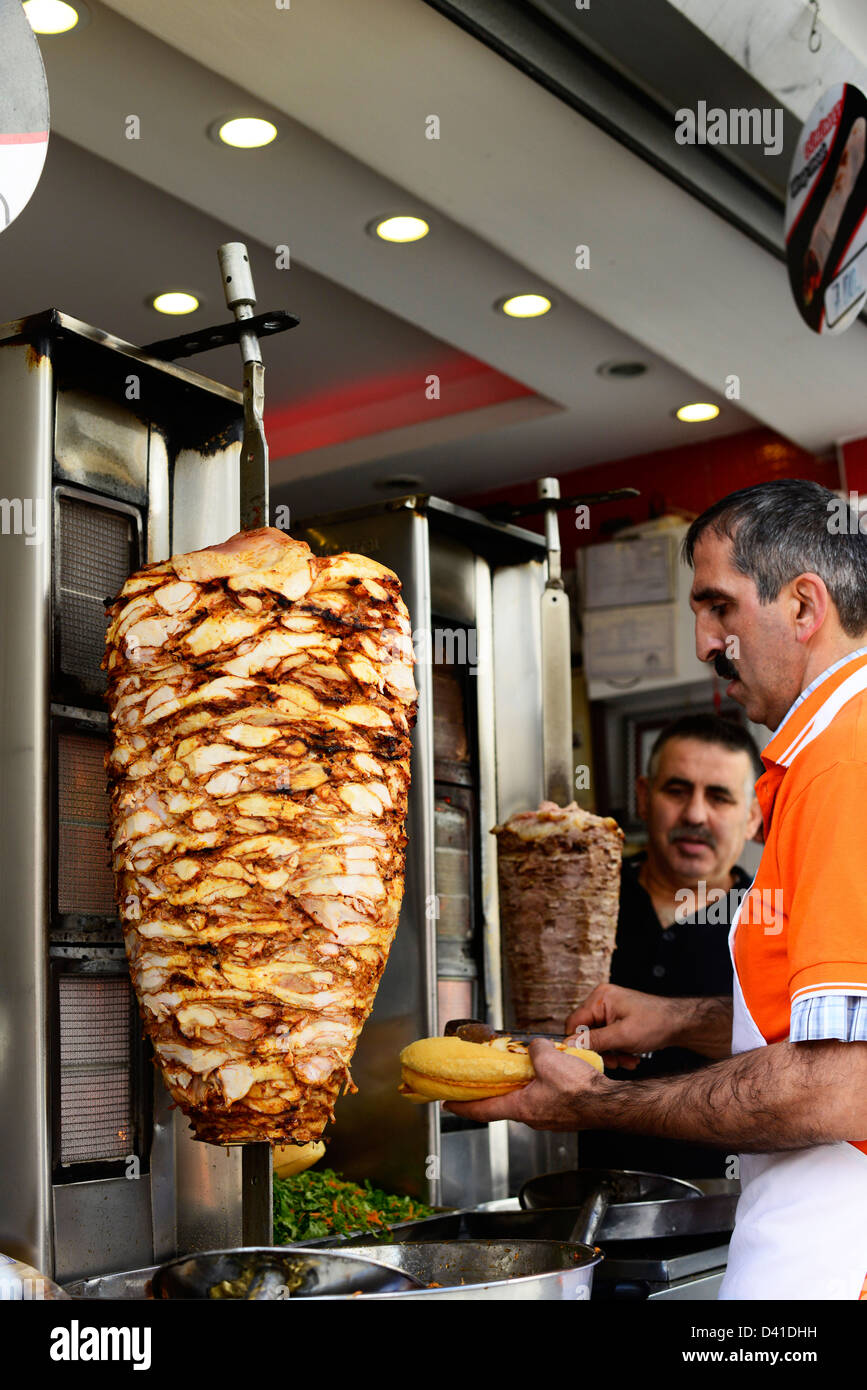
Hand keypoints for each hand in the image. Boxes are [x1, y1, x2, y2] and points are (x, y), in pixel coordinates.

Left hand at [443, 1039, 607, 1130]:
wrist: (608, 1105)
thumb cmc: (579, 1091)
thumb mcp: (549, 1060)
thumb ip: (535, 1049)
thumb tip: (535, 1046)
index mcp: (521, 1108)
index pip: (483, 1110)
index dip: (463, 1106)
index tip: (448, 1104)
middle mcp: (531, 1117)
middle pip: (503, 1104)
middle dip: (490, 1092)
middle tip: (479, 1082)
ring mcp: (547, 1118)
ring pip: (524, 1101)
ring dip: (516, 1088)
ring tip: (515, 1071)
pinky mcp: (561, 1113)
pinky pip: (542, 1099)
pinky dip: (535, 1087)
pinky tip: (545, 1074)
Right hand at [565, 983, 683, 1067]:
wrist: (679, 1024)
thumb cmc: (655, 1024)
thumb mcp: (622, 1037)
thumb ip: (593, 1041)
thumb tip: (569, 1045)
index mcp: (600, 998)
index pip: (574, 1023)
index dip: (578, 1043)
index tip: (587, 1059)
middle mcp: (602, 1000)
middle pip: (586, 1032)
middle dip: (601, 1051)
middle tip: (615, 1063)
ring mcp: (610, 1009)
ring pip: (598, 1038)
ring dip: (611, 1053)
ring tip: (628, 1060)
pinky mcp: (617, 1017)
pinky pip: (608, 1036)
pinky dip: (617, 1049)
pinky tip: (630, 1056)